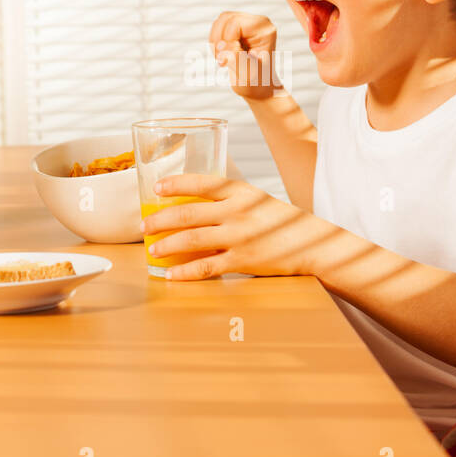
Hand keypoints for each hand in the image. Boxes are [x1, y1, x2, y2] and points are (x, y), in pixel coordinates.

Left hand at [140, 174, 330, 279]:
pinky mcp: (242, 260)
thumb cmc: (279, 222)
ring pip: (191, 239)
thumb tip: (190, 206)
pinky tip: (170, 274)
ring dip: (166, 244)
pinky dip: (184, 271)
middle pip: (187, 213)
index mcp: (240, 191)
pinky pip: (205, 266)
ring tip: (152, 249)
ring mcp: (239, 236)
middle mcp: (237, 211)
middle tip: (144, 225)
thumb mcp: (256, 201)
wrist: (311, 244)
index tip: (157, 188)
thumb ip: (229, 201)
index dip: (175, 184)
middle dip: (159, 219)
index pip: (201, 182)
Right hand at [209, 11, 279, 99]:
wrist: (258, 86)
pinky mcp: (238, 27)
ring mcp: (248, 22)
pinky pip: (218, 26)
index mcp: (265, 31)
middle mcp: (258, 22)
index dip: (226, 42)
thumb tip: (223, 48)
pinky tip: (221, 54)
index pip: (235, 24)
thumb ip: (236, 59)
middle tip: (223, 60)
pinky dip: (214, 41)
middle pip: (226, 18)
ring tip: (222, 58)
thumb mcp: (247, 74)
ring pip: (220, 21)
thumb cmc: (256, 81)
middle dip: (219, 41)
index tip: (228, 61)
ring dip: (215, 41)